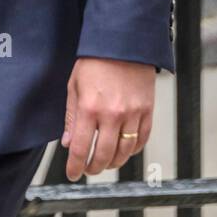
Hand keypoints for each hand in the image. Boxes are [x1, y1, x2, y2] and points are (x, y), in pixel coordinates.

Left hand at [61, 57, 154, 181]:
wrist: (122, 42)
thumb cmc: (95, 61)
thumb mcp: (74, 86)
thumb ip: (71, 117)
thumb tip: (69, 144)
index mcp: (90, 108)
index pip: (82, 149)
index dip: (76, 166)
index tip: (73, 174)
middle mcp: (112, 114)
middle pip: (104, 156)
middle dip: (94, 167)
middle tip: (88, 169)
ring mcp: (133, 114)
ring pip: (125, 152)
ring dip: (114, 162)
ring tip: (105, 162)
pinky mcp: (147, 110)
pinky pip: (142, 139)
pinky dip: (133, 150)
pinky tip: (124, 150)